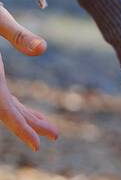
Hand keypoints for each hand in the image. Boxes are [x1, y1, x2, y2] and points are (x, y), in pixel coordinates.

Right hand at [0, 4, 59, 150]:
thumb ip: (18, 34)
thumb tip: (43, 48)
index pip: (3, 108)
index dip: (20, 128)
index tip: (37, 145)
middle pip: (6, 111)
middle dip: (30, 125)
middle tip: (56, 135)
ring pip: (4, 106)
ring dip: (26, 118)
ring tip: (51, 129)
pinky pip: (2, 99)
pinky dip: (17, 108)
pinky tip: (33, 114)